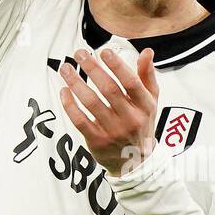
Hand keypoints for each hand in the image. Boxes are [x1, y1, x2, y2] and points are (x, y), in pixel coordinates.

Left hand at [59, 47, 158, 176]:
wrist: (136, 162)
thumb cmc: (141, 125)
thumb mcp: (150, 101)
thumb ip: (147, 76)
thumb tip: (146, 52)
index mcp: (145, 106)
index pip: (131, 83)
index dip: (117, 66)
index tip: (104, 51)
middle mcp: (130, 119)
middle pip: (109, 89)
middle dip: (92, 68)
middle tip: (80, 53)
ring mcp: (113, 131)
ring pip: (91, 103)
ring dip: (76, 83)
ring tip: (66, 68)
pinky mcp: (97, 141)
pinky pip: (80, 120)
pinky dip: (69, 104)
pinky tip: (64, 91)